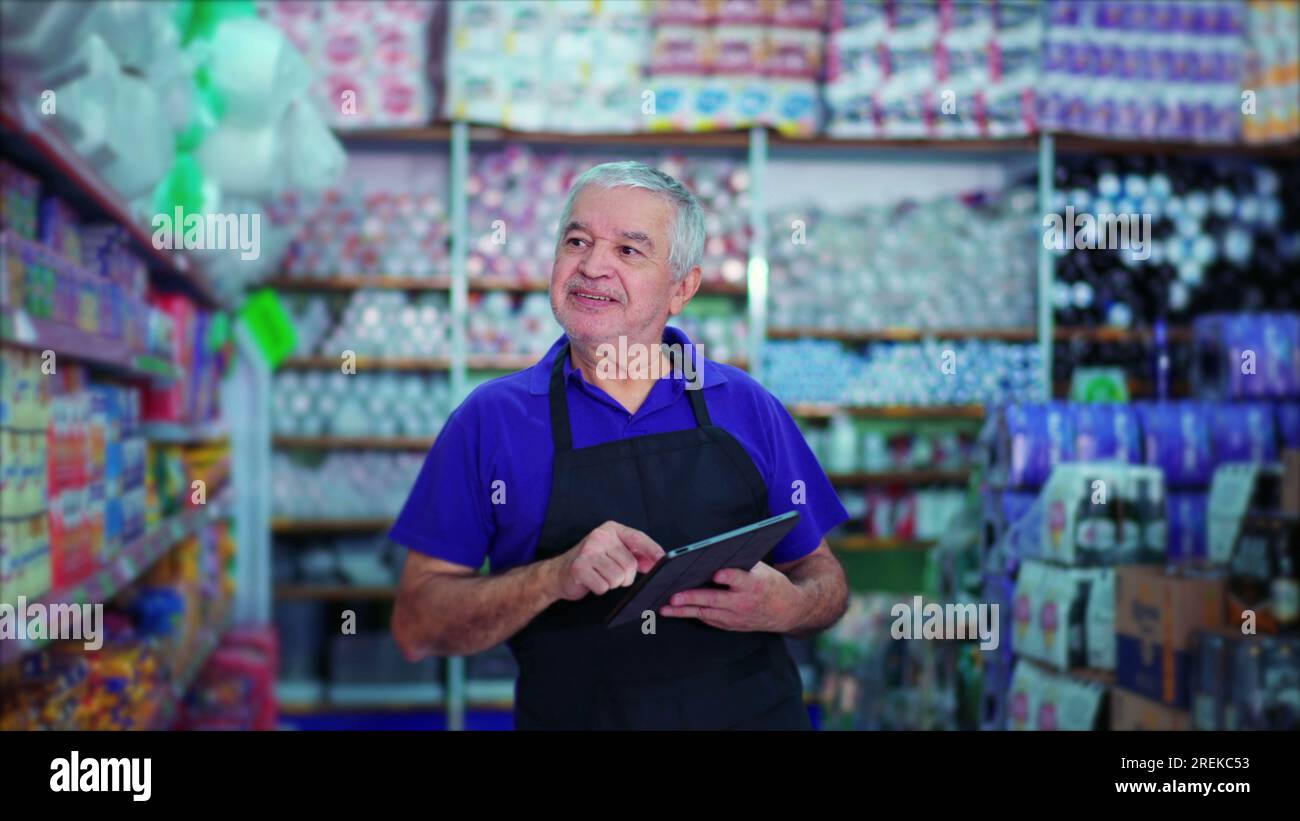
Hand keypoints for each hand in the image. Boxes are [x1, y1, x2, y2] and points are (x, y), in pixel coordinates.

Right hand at [550, 521, 664, 600]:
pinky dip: (600, 589)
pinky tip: (591, 581)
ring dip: (612, 584)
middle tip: (614, 575)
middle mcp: (600, 536)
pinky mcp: (579, 567)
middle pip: (630, 565)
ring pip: (618, 577)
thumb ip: (637, 555)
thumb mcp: (615, 552)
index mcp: (611, 529)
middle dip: (626, 577)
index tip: (663, 561)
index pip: (638, 538)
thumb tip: (658, 561)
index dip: (653, 551)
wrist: (559, 573)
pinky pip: (603, 586)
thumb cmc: (592, 563)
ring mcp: (588, 551)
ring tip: (601, 577)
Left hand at [660, 563, 803, 632]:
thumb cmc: (770, 584)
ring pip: (706, 614)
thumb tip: (713, 553)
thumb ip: (740, 564)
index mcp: (755, 584)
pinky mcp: (730, 626)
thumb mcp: (762, 569)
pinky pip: (707, 620)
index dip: (729, 577)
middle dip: (693, 598)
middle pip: (715, 600)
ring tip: (664, 607)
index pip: (740, 580)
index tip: (716, 574)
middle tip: (674, 596)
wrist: (786, 610)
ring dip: (684, 611)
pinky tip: (674, 611)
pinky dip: (691, 615)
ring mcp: (736, 618)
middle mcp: (744, 603)